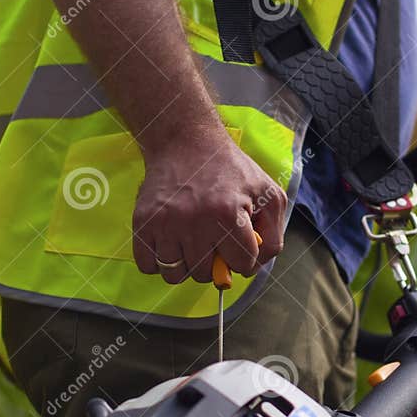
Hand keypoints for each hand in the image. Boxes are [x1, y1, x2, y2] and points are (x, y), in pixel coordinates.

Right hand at [132, 130, 286, 284]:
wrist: (185, 141)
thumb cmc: (230, 169)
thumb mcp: (268, 194)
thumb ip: (273, 235)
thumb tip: (253, 266)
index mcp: (229, 215)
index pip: (242, 265)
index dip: (244, 257)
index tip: (238, 243)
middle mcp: (196, 222)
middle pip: (206, 274)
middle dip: (213, 262)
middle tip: (213, 238)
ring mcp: (166, 223)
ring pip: (176, 275)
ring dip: (186, 265)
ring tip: (191, 242)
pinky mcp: (143, 222)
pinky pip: (147, 266)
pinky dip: (159, 262)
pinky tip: (171, 243)